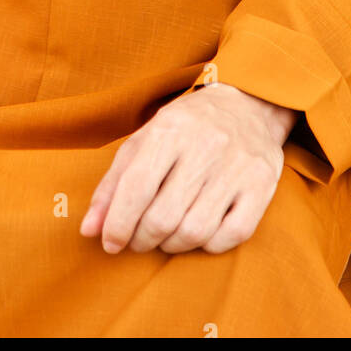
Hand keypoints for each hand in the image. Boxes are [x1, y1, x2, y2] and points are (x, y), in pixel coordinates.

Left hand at [79, 83, 297, 255]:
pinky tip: (199, 234)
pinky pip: (232, 235)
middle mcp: (206, 146)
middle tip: (138, 240)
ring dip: (172, 245)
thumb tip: (88, 230)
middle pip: (163, 216)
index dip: (117, 223)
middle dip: (142, 239)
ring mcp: (237, 167)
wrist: (247, 105)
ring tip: (165, 236)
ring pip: (195, 231)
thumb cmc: (186, 127)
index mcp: (170, 129)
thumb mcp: (144, 140)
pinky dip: (209, 245)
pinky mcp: (262, 185)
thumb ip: (113, 185)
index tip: (109, 243)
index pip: (136, 187)